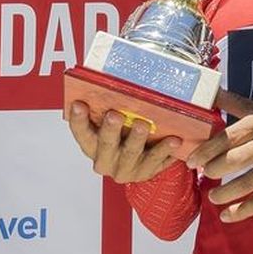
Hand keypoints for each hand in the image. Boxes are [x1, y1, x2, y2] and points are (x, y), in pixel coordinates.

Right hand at [67, 101, 182, 182]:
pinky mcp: (147, 172)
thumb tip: (112, 81)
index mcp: (92, 145)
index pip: (81, 133)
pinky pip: (157, 162)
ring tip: (143, 125)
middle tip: (115, 115)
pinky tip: (173, 140)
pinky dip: (165, 150)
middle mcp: (107, 160)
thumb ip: (108, 107)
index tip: (79, 104)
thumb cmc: (123, 135)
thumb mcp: (111, 123)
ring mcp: (127, 169)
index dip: (78, 120)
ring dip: (137, 139)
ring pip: (132, 155)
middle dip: (110, 130)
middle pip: (106, 145)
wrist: (142, 161)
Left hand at [187, 90, 252, 222]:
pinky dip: (242, 211)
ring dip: (223, 194)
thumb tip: (211, 91)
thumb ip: (236, 104)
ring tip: (213, 197)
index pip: (226, 137)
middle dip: (212, 172)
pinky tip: (227, 216)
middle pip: (232, 161)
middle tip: (204, 176)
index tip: (190, 161)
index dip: (205, 151)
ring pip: (244, 184)